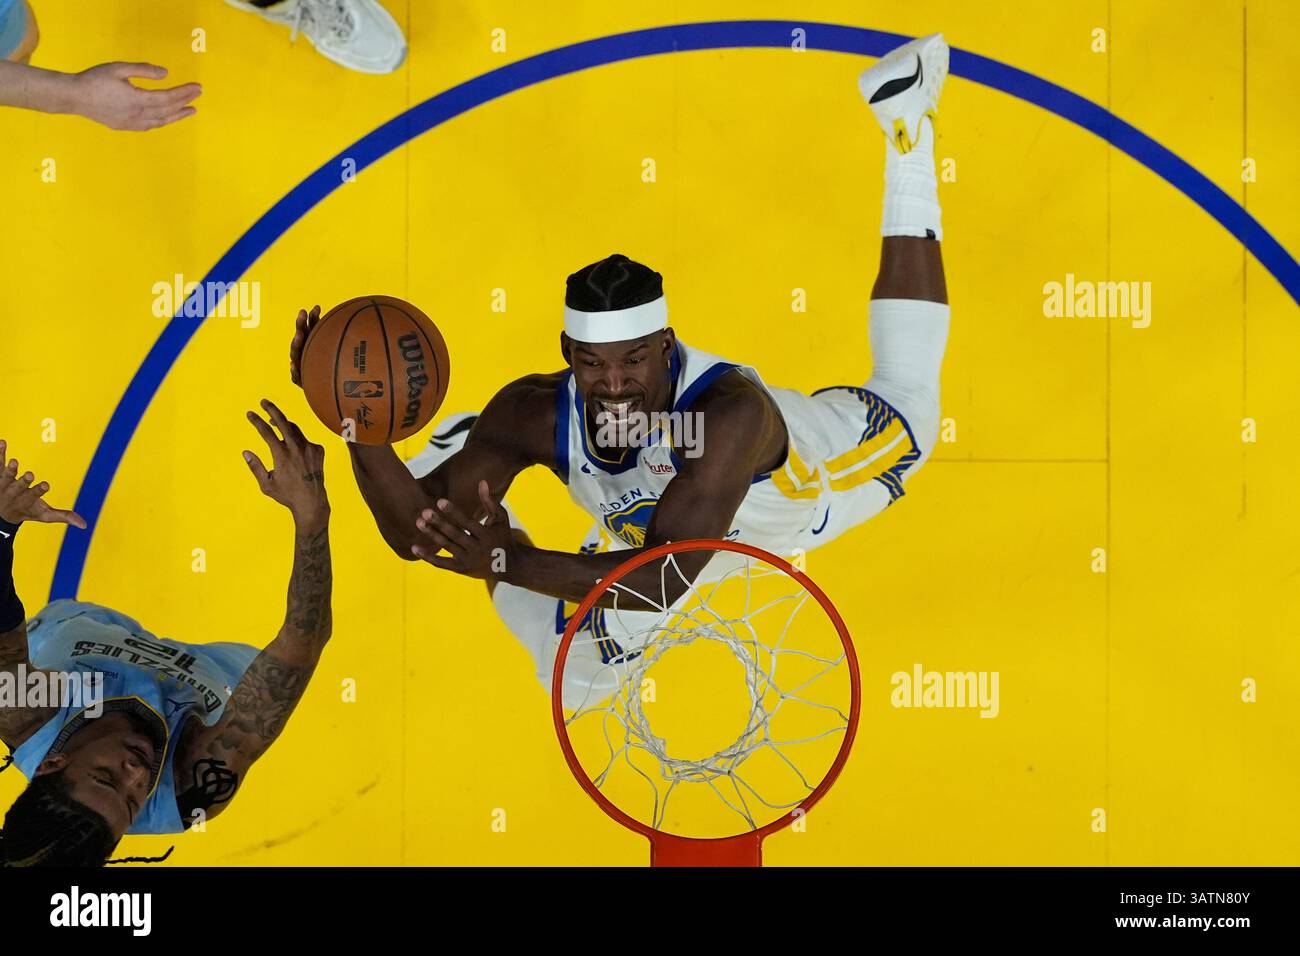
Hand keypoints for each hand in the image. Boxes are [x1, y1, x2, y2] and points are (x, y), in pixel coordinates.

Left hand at [0, 440, 85, 528]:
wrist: (0, 512)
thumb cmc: (25, 511)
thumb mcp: (44, 515)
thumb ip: (63, 516)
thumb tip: (84, 525)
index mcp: (27, 500)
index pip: (34, 495)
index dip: (39, 490)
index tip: (45, 485)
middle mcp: (14, 492)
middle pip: (19, 486)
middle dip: (23, 481)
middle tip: (29, 475)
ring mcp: (5, 482)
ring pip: (7, 475)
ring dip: (10, 469)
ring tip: (14, 461)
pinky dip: (0, 452)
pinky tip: (3, 442)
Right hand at [69, 62, 199, 130]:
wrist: (74, 97)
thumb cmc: (95, 79)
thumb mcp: (119, 68)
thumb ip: (143, 70)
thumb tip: (165, 73)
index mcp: (138, 99)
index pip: (168, 97)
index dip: (184, 93)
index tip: (197, 88)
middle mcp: (138, 114)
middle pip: (168, 109)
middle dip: (184, 102)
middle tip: (198, 96)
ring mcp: (132, 123)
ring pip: (161, 121)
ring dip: (177, 116)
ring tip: (190, 111)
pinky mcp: (125, 127)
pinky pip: (149, 126)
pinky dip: (162, 122)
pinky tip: (166, 119)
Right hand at [243, 400, 329, 526]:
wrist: (311, 501)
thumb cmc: (286, 494)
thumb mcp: (266, 484)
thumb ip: (255, 466)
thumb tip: (245, 452)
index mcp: (282, 455)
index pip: (266, 431)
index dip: (256, 421)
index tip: (250, 413)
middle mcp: (297, 448)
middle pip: (283, 422)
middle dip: (272, 409)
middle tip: (263, 401)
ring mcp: (309, 448)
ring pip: (295, 429)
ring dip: (283, 424)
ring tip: (273, 421)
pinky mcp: (319, 450)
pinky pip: (305, 440)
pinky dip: (297, 439)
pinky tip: (292, 447)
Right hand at [289, 305, 321, 388]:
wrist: (322, 387)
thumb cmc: (325, 366)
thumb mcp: (328, 349)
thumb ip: (327, 333)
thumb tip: (331, 313)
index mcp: (309, 342)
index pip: (309, 327)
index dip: (312, 317)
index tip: (317, 307)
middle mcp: (302, 350)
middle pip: (300, 336)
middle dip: (301, 324)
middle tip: (302, 313)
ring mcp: (299, 363)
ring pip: (296, 352)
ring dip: (297, 343)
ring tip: (299, 336)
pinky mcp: (299, 378)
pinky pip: (296, 374)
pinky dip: (295, 370)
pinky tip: (294, 365)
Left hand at [412, 480, 515, 580]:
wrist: (509, 567)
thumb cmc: (503, 537)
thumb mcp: (500, 519)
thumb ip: (490, 501)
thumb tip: (482, 482)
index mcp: (486, 535)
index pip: (467, 523)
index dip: (453, 512)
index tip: (440, 501)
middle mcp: (477, 549)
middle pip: (454, 535)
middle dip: (439, 523)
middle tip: (424, 512)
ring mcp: (468, 560)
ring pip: (446, 546)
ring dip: (432, 535)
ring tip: (418, 522)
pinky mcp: (461, 569)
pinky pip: (441, 563)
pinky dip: (428, 556)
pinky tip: (414, 547)